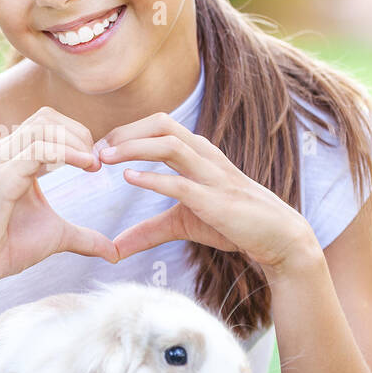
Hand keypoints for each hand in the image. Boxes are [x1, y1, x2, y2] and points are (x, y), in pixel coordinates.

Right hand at [0, 107, 120, 286]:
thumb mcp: (57, 237)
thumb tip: (114, 254)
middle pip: (46, 117)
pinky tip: (85, 165)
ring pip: (41, 128)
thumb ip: (85, 237)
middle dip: (79, 134)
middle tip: (96, 162)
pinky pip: (35, 152)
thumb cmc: (9, 246)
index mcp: (14, 158)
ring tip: (92, 164)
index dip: (77, 134)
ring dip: (74, 141)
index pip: (48, 122)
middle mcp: (4, 153)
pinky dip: (65, 153)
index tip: (96, 162)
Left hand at [98, 112, 316, 272]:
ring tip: (105, 157)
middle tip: (95, 149)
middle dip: (126, 132)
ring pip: (171, 145)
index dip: (126, 131)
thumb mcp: (182, 224)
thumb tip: (113, 248)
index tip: (98, 148)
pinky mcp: (216, 200)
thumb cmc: (231, 223)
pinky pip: (181, 182)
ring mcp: (212, 175)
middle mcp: (205, 155)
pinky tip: (129, 178)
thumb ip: (148, 231)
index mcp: (197, 153)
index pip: (158, 125)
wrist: (276, 238)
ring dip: (134, 147)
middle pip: (162, 124)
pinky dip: (153, 178)